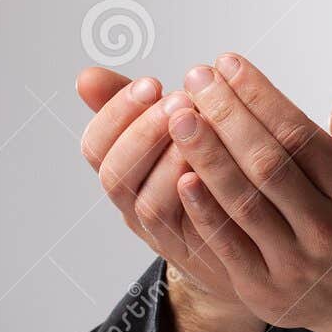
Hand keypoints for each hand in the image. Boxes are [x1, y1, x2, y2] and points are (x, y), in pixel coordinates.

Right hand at [77, 67, 248, 317]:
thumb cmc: (200, 180)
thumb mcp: (162, 139)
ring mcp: (165, 236)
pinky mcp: (201, 255)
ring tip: (201, 127)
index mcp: (123, 175)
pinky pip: (190, 235)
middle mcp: (134, 208)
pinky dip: (197, 202)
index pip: (97, 146)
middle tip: (180, 101)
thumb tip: (87, 76)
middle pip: (117, 175)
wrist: (244, 249)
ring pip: (150, 205)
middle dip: (146, 132)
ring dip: (171, 163)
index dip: (118, 113)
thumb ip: (133, 109)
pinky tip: (211, 172)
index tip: (152, 83)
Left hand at [162, 53, 331, 331]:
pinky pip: (227, 246)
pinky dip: (203, 211)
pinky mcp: (262, 288)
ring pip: (243, 203)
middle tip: (195, 79)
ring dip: (206, 156)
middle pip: (268, 165)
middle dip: (226, 116)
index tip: (227, 64)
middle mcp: (327, 230)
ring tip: (178, 115)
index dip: (260, 96)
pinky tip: (180, 175)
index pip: (300, 136)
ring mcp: (294, 263)